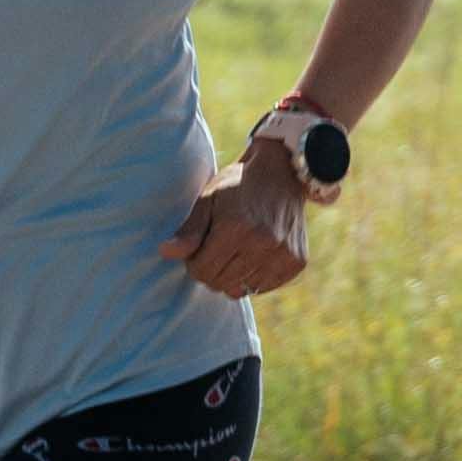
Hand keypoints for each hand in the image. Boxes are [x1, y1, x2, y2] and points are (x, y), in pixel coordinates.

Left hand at [166, 131, 317, 298]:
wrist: (282, 171)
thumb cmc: (238, 184)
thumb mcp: (208, 199)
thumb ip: (189, 230)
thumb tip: (165, 252)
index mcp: (235, 227)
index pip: (201, 271)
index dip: (194, 262)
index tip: (200, 246)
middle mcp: (262, 243)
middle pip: (221, 283)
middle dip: (212, 270)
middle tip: (218, 248)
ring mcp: (283, 254)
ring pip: (242, 289)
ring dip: (234, 275)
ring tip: (237, 250)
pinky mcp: (296, 261)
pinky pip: (264, 286)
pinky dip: (255, 276)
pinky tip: (256, 254)